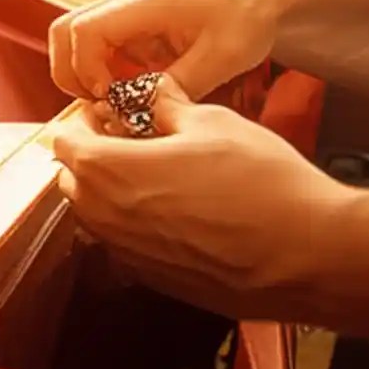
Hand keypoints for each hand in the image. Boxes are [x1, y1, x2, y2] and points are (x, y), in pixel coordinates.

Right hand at [49, 0, 295, 101]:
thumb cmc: (249, 18)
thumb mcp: (224, 57)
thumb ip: (182, 84)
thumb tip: (145, 109)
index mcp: (143, 3)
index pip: (83, 32)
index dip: (85, 69)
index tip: (109, 96)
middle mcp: (126, 2)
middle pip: (64, 31)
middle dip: (69, 72)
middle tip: (97, 104)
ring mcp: (127, 12)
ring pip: (76, 39)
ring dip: (84, 72)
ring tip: (114, 101)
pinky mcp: (134, 25)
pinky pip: (100, 47)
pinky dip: (103, 71)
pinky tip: (133, 90)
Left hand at [51, 78, 354, 320]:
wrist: (305, 255)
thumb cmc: (261, 183)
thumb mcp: (212, 123)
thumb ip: (166, 105)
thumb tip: (151, 91)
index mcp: (109, 171)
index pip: (63, 141)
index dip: (83, 121)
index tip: (109, 111)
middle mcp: (104, 217)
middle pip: (71, 179)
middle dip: (92, 155)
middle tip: (131, 137)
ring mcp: (124, 253)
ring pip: (94, 214)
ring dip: (111, 190)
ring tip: (157, 171)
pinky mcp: (149, 277)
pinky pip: (122, 242)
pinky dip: (133, 222)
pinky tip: (176, 208)